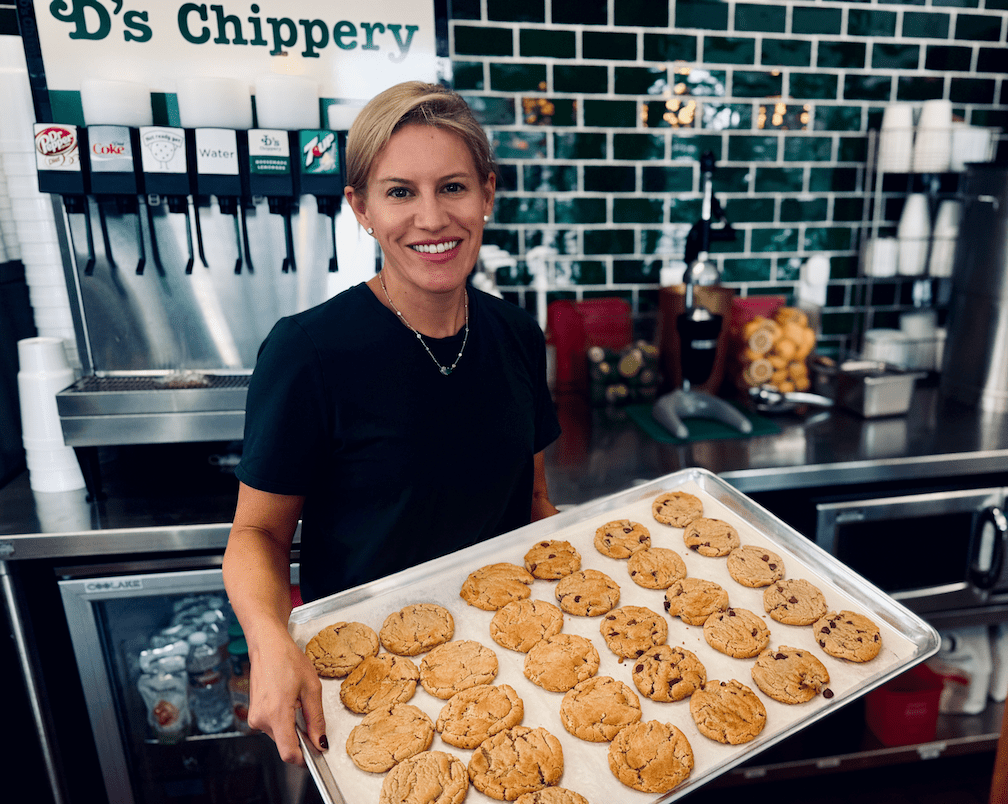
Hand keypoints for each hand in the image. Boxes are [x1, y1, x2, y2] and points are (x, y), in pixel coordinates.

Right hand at [247, 630, 325, 764]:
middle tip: (309, 711)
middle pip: (285, 744)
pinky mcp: (253, 714)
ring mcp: (255, 718)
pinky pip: (273, 726)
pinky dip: (283, 720)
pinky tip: (287, 700)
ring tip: (296, 700)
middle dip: (301, 736)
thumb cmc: (288, 660)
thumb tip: (321, 742)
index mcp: (276, 714)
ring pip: (280, 735)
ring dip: (292, 726)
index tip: (316, 752)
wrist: (267, 646)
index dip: (305, 757)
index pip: (288, 752)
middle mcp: (261, 720)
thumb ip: (316, 719)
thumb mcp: (312, 688)